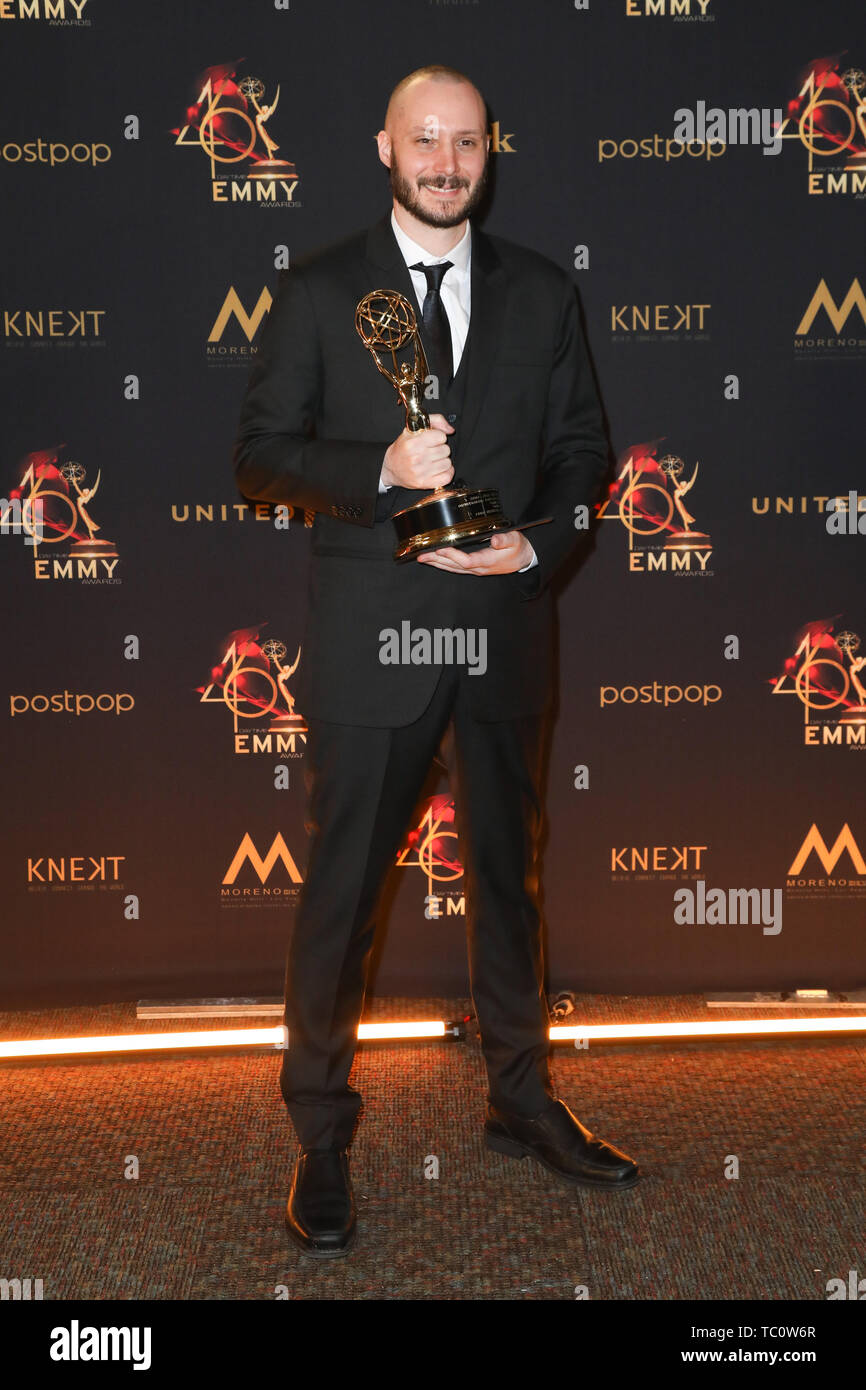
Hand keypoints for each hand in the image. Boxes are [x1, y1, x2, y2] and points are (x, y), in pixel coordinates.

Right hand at [381, 414, 454, 490]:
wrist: (391, 468)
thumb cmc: (403, 448)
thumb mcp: (413, 429)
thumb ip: (434, 421)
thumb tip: (450, 429)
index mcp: (413, 443)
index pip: (441, 436)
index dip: (438, 437)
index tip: (432, 440)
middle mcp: (417, 457)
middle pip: (446, 450)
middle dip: (440, 449)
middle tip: (431, 451)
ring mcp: (421, 472)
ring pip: (447, 463)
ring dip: (443, 461)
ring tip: (433, 460)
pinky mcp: (424, 483)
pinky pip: (447, 477)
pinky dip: (446, 473)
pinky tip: (438, 469)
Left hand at [416, 530, 534, 573]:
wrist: (523, 559)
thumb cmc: (518, 548)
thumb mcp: (515, 540)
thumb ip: (505, 539)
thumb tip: (495, 539)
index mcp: (487, 561)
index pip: (466, 560)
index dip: (452, 555)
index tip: (440, 548)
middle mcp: (479, 568)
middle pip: (454, 566)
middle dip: (437, 560)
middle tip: (422, 554)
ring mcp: (475, 570)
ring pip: (452, 569)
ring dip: (437, 563)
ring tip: (422, 558)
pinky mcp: (474, 568)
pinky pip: (455, 568)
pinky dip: (443, 564)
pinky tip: (435, 561)